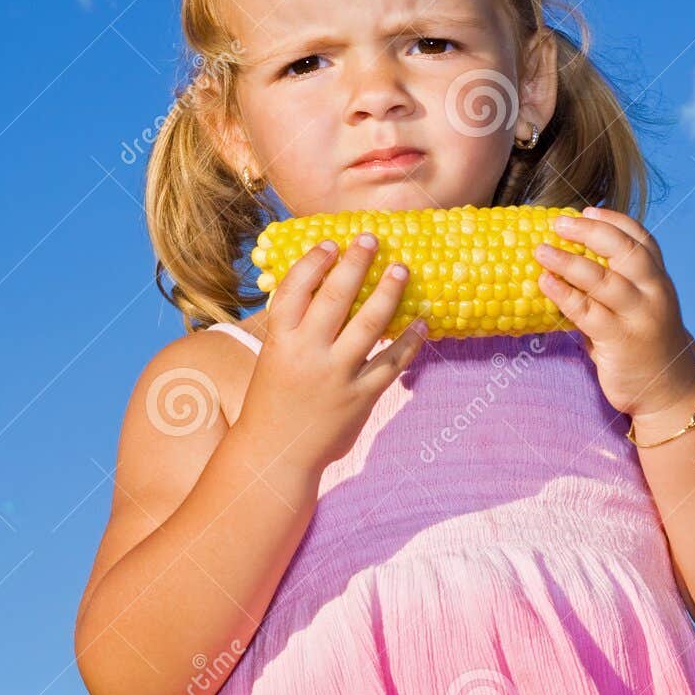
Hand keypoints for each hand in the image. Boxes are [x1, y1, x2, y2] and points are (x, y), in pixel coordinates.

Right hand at [236, 232, 428, 473]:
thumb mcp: (274, 357)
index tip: (331, 243)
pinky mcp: (361, 396)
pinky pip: (393, 361)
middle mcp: (308, 354)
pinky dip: (410, 341)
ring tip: (401, 269)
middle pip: (336, 296)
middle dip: (356, 262)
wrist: (276, 454)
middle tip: (371, 239)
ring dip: (389, 291)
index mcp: (280, 340)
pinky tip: (421, 323)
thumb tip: (324, 284)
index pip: (296, 288)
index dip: (314, 261)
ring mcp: (337, 375)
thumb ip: (295, 326)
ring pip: (370, 323)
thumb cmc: (273, 399)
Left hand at [533, 207, 694, 419]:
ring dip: (568, 262)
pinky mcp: (621, 341)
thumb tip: (565, 260)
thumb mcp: (637, 308)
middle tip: (558, 224)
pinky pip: (587, 312)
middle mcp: (654, 294)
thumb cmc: (642, 344)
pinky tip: (545, 283)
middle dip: (590, 232)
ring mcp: (639, 317)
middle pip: (624, 251)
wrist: (668, 391)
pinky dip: (564, 294)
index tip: (586, 210)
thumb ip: (614, 286)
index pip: (641, 240)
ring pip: (603, 280)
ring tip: (541, 250)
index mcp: (658, 281)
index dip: (614, 221)